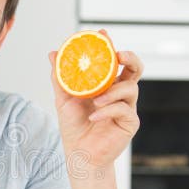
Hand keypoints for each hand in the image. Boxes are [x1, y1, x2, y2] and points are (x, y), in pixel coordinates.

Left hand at [48, 30, 142, 168]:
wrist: (79, 155)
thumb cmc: (74, 128)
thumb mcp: (63, 99)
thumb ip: (60, 77)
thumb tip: (53, 53)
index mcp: (107, 85)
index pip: (113, 61)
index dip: (110, 45)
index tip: (102, 33)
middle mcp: (119, 94)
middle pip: (135, 69)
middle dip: (130, 58)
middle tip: (118, 55)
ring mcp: (127, 108)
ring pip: (131, 89)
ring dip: (112, 91)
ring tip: (95, 99)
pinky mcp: (130, 123)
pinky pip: (124, 110)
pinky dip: (107, 110)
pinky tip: (94, 116)